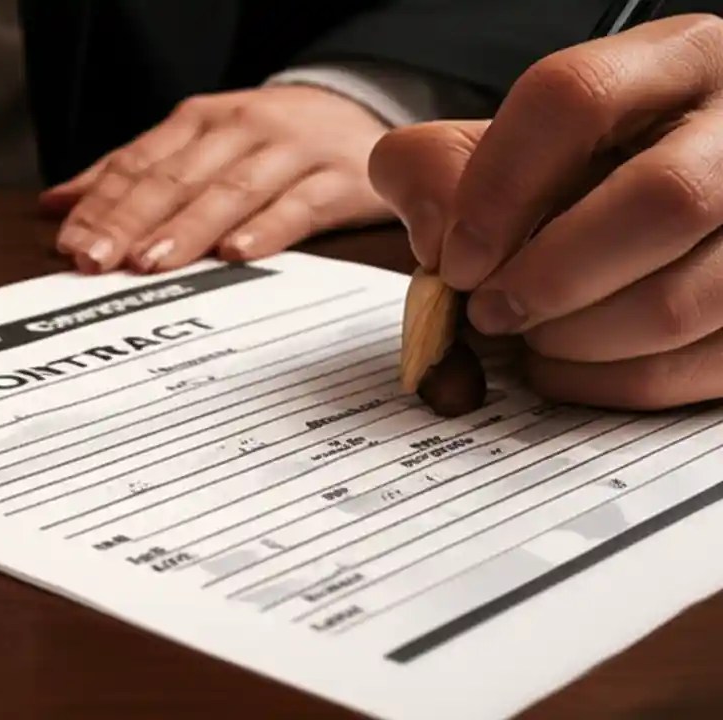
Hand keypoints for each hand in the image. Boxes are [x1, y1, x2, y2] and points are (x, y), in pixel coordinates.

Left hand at [43, 85, 393, 273]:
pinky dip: (266, 229)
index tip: (71, 244)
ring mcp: (290, 153)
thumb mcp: (198, 145)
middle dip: (130, 222)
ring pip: (230, 192)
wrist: (364, 113)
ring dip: (186, 230)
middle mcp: (240, 129)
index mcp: (199, 121)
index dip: (101, 205)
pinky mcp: (337, 180)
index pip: (139, 164)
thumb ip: (131, 173)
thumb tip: (56, 204)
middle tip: (96, 261)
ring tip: (149, 263)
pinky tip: (236, 254)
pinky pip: (299, 207)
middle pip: (176, 179)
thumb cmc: (269, 142)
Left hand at [370, 14, 722, 410]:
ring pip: (683, 299)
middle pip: (663, 199)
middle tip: (489, 311)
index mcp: (672, 62)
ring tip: (528, 336)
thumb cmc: (569, 177)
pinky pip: (696, 367)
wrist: (644, 211)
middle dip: (550, 277)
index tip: (457, 258)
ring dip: (577, 338)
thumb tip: (435, 234)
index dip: (499, 187)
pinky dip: (610, 381)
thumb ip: (431, 171)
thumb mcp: (496, 147)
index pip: (575, 97)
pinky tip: (563, 366)